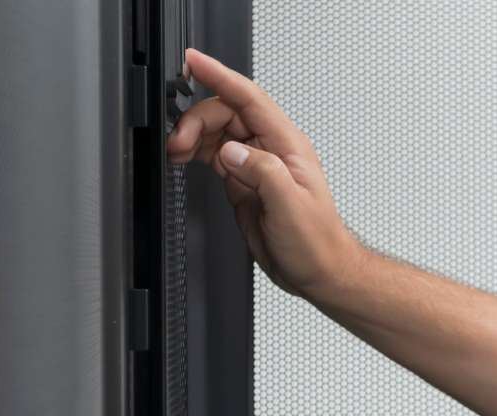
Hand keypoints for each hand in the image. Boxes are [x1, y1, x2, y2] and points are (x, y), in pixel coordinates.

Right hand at [167, 49, 365, 297]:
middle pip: (227, 113)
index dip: (220, 77)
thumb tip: (231, 150)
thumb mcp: (291, 206)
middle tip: (178, 142)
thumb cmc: (317, 242)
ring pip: (218, 133)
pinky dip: (197, 152)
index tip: (194, 62)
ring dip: (194, 136)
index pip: (250, 98)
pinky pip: (216, 155)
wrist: (319, 272)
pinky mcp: (244, 183)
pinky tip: (185, 159)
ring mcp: (256, 166)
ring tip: (177, 151)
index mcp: (287, 145)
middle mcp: (271, 150)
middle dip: (198, 119)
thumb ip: (262, 172)